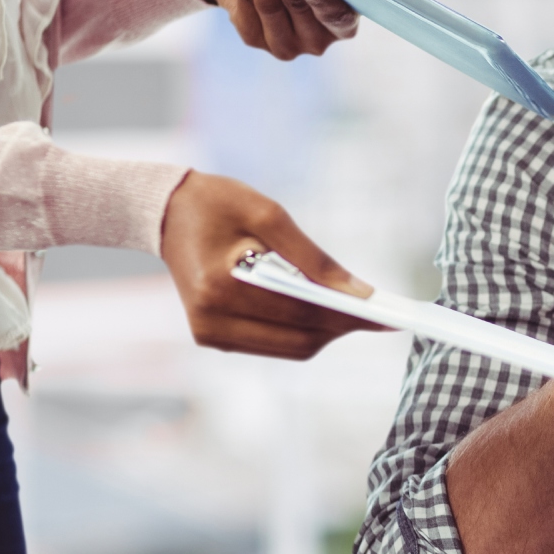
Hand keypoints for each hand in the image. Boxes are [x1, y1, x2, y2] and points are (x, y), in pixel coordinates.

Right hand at [160, 171, 385, 357]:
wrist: (166, 212)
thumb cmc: (218, 203)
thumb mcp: (269, 215)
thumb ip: (315, 258)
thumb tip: (359, 292)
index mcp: (220, 288)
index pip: (301, 313)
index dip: (348, 316)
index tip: (387, 315)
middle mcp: (210, 321)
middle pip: (299, 341)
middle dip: (342, 328)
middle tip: (379, 314)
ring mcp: (209, 334)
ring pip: (290, 349)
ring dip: (326, 332)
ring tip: (356, 310)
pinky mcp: (212, 337)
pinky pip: (272, 344)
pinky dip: (301, 331)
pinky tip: (322, 309)